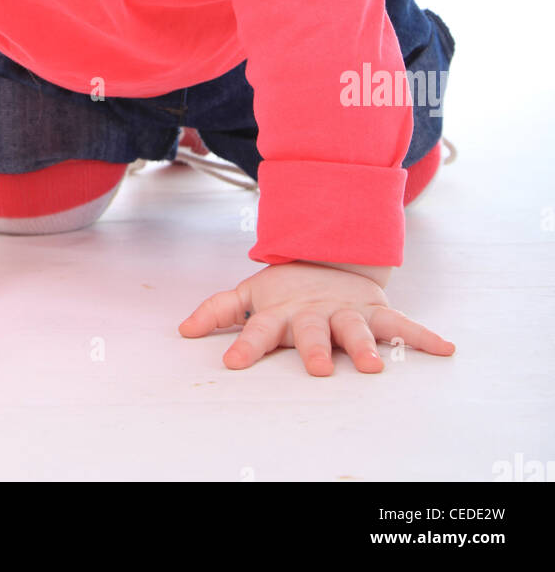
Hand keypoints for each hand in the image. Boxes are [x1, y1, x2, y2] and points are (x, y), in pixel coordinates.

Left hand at [178, 262, 455, 374]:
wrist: (330, 256)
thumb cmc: (285, 288)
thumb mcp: (250, 295)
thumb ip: (218, 311)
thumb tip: (181, 329)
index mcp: (280, 313)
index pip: (257, 330)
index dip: (244, 345)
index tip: (231, 362)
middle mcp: (314, 312)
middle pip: (312, 332)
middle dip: (316, 349)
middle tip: (319, 369)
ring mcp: (346, 311)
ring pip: (357, 329)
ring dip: (367, 345)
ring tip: (375, 366)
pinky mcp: (375, 310)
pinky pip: (402, 323)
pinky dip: (423, 336)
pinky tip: (445, 349)